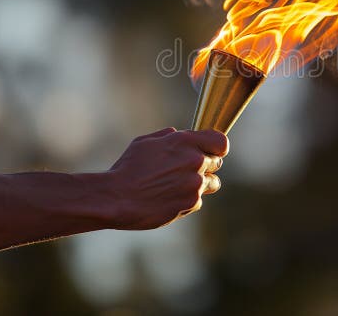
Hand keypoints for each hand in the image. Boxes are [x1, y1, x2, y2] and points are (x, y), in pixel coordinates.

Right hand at [106, 127, 228, 229]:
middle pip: (217, 162)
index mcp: (185, 141)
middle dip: (205, 166)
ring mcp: (195, 183)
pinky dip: (187, 201)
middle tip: (184, 171)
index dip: (216, 147)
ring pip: (212, 183)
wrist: (116, 198)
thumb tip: (178, 134)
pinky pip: (198, 200)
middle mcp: (195, 160)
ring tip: (177, 186)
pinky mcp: (191, 202)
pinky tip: (168, 199)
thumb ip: (168, 137)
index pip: (221, 142)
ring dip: (200, 184)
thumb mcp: (145, 142)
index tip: (211, 152)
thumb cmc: (127, 168)